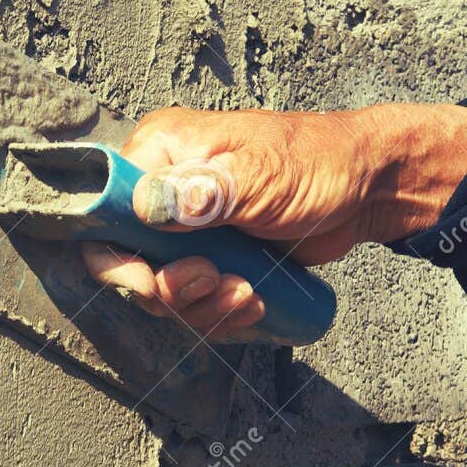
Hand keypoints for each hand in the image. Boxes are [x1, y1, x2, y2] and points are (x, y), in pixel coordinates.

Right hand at [80, 103, 466, 338]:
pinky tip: (254, 303)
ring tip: (246, 292)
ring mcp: (187, 230)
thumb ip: (206, 189)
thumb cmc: (316, 163)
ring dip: (202, 306)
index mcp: (160, 154)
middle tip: (211, 281)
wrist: (364, 188)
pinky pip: (197, 302)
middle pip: (128, 262)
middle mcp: (163, 191)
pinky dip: (221, 313)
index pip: (102, 210)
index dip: (116, 256)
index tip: (152, 279)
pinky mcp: (212, 259)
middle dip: (169, 289)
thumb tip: (154, 203)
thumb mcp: (261, 173)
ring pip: (164, 291)